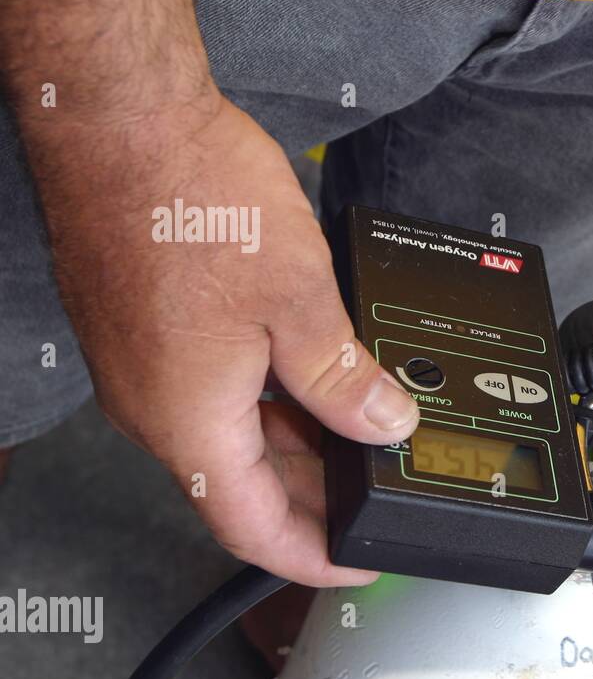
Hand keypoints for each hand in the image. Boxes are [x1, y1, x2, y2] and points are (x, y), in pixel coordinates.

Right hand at [24, 93, 419, 584]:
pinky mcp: (150, 332)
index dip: (315, 556)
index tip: (362, 560)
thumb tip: (384, 426)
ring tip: (364, 433)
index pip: (255, 528)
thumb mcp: (301, 301)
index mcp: (188, 423)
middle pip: (245, 486)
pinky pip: (215, 393)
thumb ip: (345, 379)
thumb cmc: (190, 197)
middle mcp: (158, 409)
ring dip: (297, 444)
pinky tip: (317, 378)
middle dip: (317, 497)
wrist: (121, 118)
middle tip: (380, 490)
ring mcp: (147, 369)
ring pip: (232, 437)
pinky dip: (269, 400)